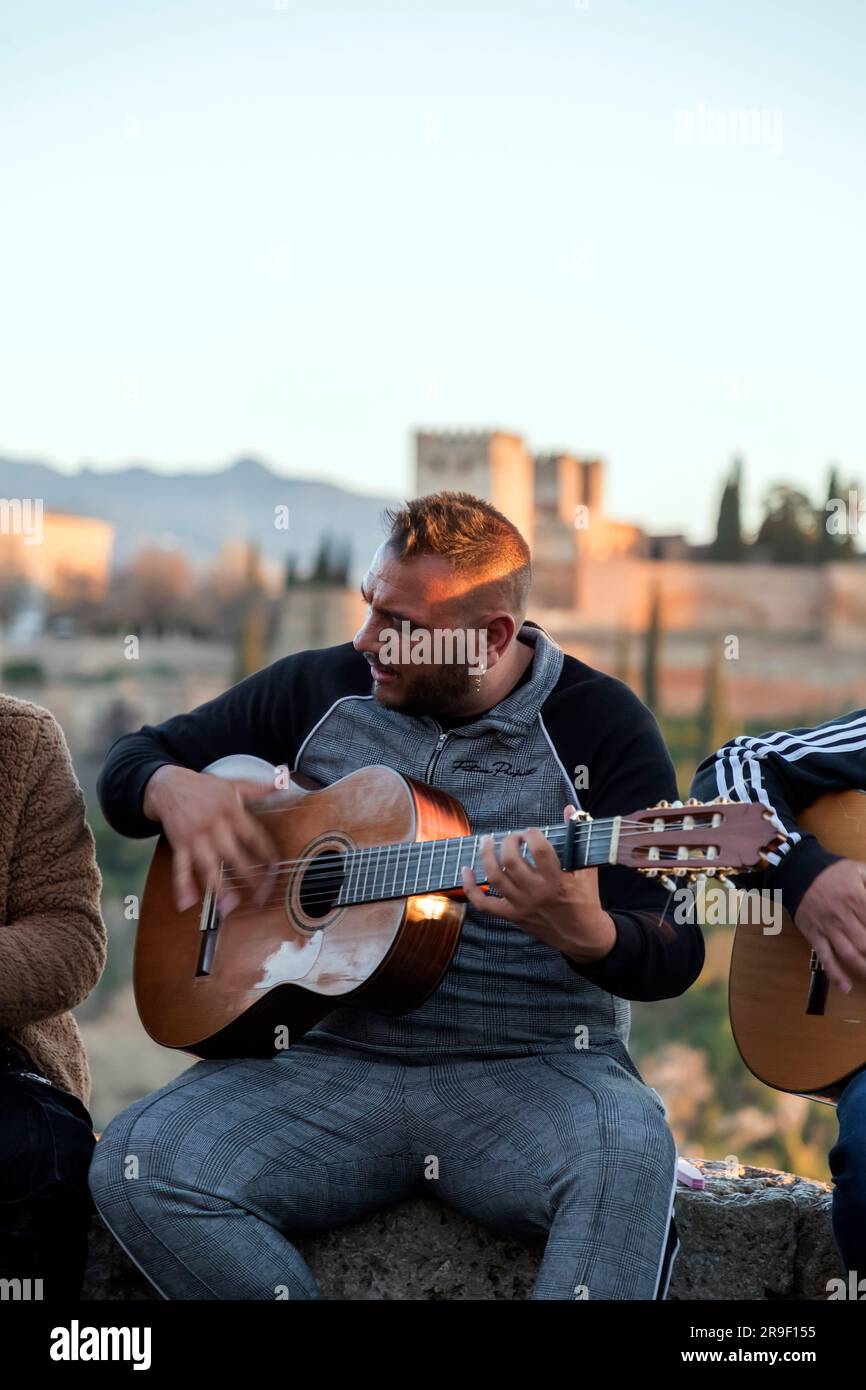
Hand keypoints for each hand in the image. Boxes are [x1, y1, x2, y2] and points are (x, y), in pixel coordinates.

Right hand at [143, 764, 278, 914]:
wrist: (169, 785)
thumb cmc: (205, 787)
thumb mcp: (234, 783)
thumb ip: (259, 787)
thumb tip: (284, 782)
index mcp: (230, 810)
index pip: (254, 835)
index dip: (266, 852)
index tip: (276, 867)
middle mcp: (213, 825)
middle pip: (233, 854)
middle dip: (248, 875)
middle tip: (260, 895)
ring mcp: (195, 837)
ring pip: (208, 864)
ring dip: (219, 885)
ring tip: (230, 904)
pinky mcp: (179, 845)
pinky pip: (180, 867)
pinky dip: (182, 885)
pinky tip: (187, 902)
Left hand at [460, 804, 616, 963]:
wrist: (582, 936)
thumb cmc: (586, 899)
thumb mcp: (587, 868)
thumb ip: (576, 837)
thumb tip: (570, 810)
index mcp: (557, 880)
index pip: (539, 850)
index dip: (532, 834)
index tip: (532, 831)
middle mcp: (537, 892)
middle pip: (511, 861)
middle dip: (508, 841)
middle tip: (513, 836)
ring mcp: (521, 905)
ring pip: (495, 878)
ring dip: (486, 855)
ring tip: (486, 841)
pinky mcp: (512, 916)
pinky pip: (484, 903)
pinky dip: (470, 887)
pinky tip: (466, 870)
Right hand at [793, 858, 865, 993]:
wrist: (797, 871)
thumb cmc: (832, 871)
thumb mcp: (859, 870)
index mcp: (857, 898)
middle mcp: (843, 916)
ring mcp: (828, 928)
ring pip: (849, 954)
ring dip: (864, 968)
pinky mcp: (814, 936)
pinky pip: (825, 957)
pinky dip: (835, 974)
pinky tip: (846, 987)